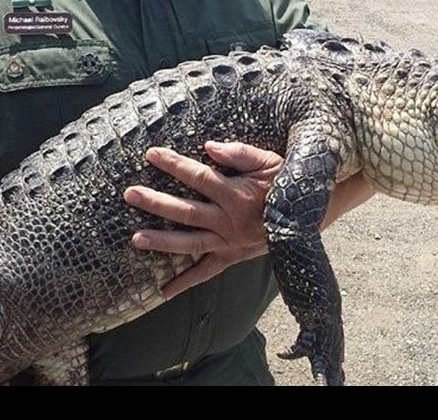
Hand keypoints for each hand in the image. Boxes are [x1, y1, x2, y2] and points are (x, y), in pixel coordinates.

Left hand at [125, 141, 282, 298]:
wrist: (308, 215)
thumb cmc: (285, 183)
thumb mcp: (269, 162)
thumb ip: (240, 153)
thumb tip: (209, 146)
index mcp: (236, 195)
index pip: (199, 177)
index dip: (175, 165)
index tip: (152, 154)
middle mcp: (228, 221)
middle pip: (186, 212)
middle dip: (156, 203)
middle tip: (130, 194)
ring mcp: (228, 242)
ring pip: (190, 243)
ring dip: (162, 242)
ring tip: (135, 239)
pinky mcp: (231, 257)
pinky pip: (206, 272)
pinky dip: (185, 283)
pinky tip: (164, 290)